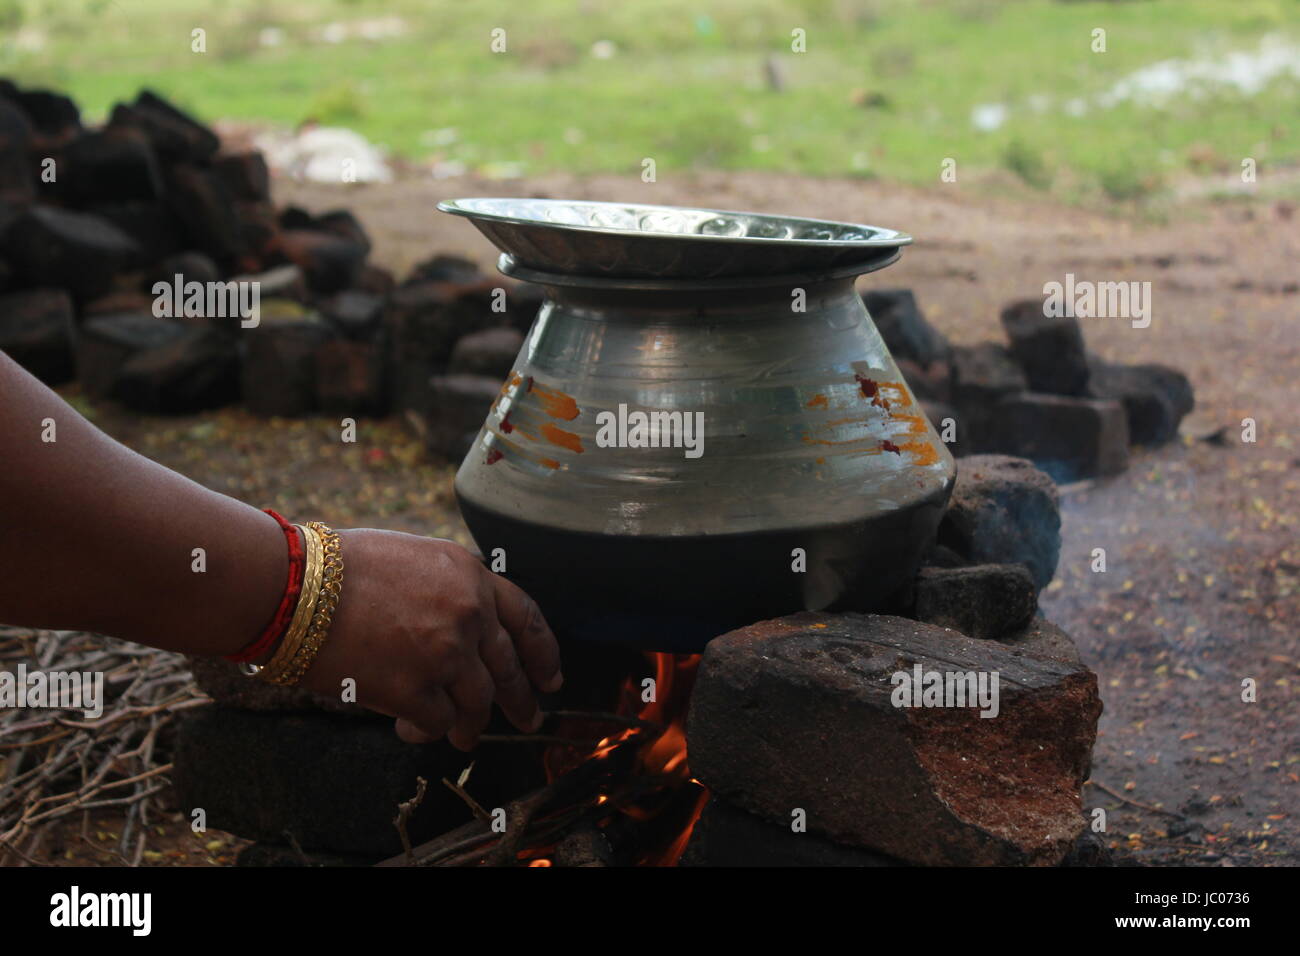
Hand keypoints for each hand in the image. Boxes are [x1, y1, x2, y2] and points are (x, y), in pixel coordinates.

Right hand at [297, 529, 562, 749]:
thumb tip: (469, 629)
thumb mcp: (415, 558)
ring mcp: (445, 653)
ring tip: (463, 737)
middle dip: (522, 700)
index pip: (527, 618)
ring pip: (478, 703)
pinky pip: (438, 722)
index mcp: (470, 576)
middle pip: (509, 668)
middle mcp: (468, 614)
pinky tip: (410, 730)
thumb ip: (451, 589)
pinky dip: (427, 732)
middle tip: (528, 720)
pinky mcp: (415, 689)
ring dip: (471, 725)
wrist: (296, 588)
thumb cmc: (341, 570)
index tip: (551, 678)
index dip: (544, 653)